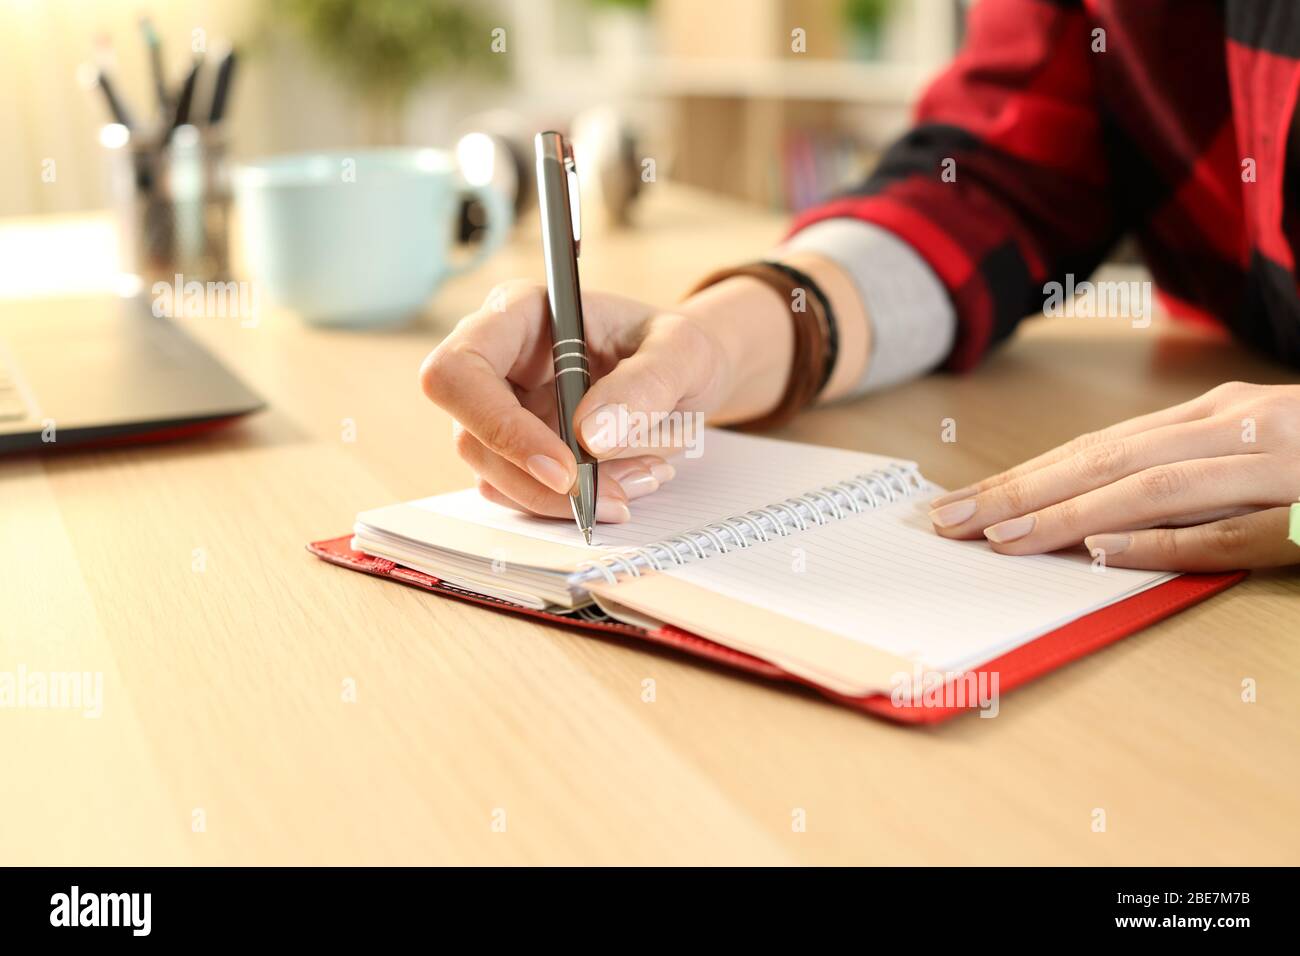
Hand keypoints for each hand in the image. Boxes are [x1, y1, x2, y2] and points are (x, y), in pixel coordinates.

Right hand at [420, 280, 739, 521]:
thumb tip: (589, 436)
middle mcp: (496, 361)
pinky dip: (570, 505)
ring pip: (494, 476)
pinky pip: (520, 493)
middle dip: (539, 481)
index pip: (459, 371)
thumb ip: (645, 384)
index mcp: (518, 314)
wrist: (687, 378)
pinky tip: (624, 485)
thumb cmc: (678, 349)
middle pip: (470, 436)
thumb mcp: (683, 353)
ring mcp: (500, 411)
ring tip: (641, 479)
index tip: (562, 468)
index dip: (497, 425)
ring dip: (564, 498)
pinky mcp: (515, 452)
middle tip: (616, 497)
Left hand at [928, 382, 1299, 569]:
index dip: (1022, 476)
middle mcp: (1227, 427)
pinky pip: (1223, 527)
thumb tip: (1096, 529)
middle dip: (1017, 492)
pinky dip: (1161, 539)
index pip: (1092, 449)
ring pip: (1146, 487)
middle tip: (947, 521)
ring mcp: (1265, 460)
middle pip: (1099, 461)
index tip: (961, 502)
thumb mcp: (1245, 451)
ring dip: (1066, 513)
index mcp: (1208, 418)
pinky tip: (1103, 551)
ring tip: (1000, 537)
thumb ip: (1179, 483)